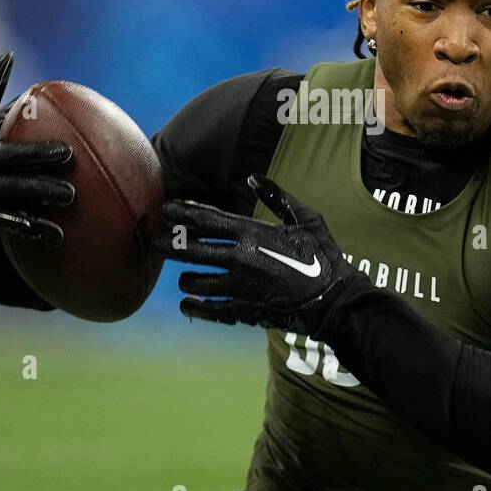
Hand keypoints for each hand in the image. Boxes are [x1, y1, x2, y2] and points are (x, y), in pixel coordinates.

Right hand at [0, 52, 74, 245]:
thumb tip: (8, 54)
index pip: (9, 152)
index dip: (37, 153)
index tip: (67, 152)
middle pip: (12, 182)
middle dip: (42, 185)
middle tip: (73, 190)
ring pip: (10, 210)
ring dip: (38, 216)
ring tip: (65, 219)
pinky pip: (6, 229)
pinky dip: (30, 232)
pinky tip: (55, 238)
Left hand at [155, 174, 366, 336]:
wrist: (335, 301)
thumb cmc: (323, 256)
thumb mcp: (306, 219)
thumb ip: (277, 197)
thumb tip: (253, 178)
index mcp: (254, 233)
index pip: (207, 219)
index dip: (182, 212)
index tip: (165, 208)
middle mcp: (241, 259)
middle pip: (190, 250)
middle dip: (168, 245)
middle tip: (156, 243)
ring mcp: (239, 288)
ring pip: (194, 281)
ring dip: (186, 277)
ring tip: (186, 276)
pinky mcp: (243, 311)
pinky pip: (207, 309)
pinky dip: (193, 306)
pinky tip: (187, 303)